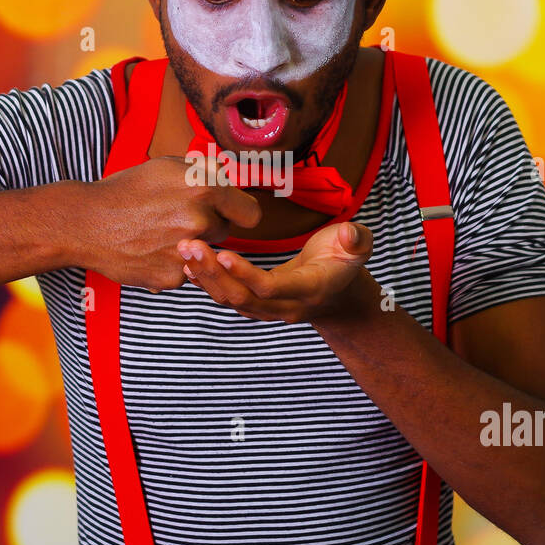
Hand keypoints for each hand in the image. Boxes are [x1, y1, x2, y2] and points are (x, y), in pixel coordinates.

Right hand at [75, 157, 261, 290]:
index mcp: (204, 188)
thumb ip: (205, 171)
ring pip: (206, 254)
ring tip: (159, 233)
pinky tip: (149, 251)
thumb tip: (229, 176)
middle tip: (175, 217)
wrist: (86, 223)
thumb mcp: (166, 166)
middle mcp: (200, 221)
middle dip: (209, 226)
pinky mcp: (172, 277)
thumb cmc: (125, 190)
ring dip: (192, 246)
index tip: (230, 213)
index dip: (239, 213)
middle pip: (225, 232)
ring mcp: (187, 252)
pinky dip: (171, 264)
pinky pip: (185, 272)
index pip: (250, 213)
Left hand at [176, 221, 375, 323]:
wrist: (340, 294)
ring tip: (184, 250)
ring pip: (230, 300)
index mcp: (308, 289)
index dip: (245, 273)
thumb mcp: (360, 246)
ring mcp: (268, 310)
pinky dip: (207, 282)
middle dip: (213, 273)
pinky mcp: (256, 305)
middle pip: (242, 297)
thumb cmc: (346, 261)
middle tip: (190, 246)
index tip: (222, 253)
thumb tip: (350, 235)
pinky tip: (189, 264)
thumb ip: (357, 240)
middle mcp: (285, 306)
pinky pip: (227, 298)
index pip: (270, 288)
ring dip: (205, 277)